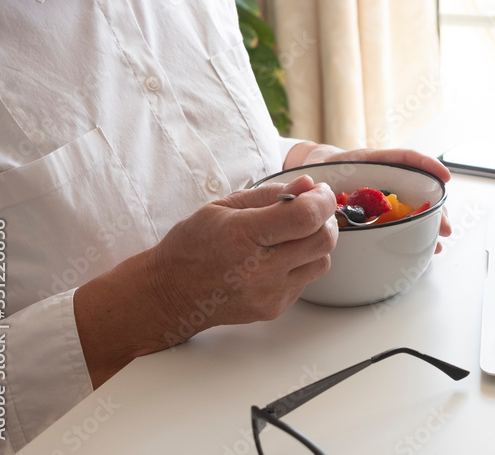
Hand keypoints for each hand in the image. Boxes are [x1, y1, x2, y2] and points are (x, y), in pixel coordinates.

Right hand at [74, 174, 337, 387]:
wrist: (169, 294)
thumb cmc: (192, 246)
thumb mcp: (224, 207)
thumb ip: (271, 194)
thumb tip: (308, 185)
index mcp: (243, 235)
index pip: (306, 217)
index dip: (322, 200)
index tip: (319, 192)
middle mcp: (259, 269)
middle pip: (324, 240)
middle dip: (325, 218)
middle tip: (312, 210)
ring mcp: (268, 293)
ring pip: (322, 261)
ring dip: (315, 243)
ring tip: (290, 235)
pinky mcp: (274, 308)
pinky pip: (306, 280)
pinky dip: (301, 264)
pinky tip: (276, 258)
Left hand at [286, 142, 452, 248]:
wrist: (314, 169)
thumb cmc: (320, 167)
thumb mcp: (318, 172)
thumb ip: (319, 184)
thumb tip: (320, 200)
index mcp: (371, 161)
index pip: (404, 158)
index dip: (426, 165)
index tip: (444, 176)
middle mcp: (384, 176)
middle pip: (417, 188)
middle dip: (435, 207)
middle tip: (444, 226)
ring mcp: (385, 192)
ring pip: (414, 205)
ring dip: (429, 222)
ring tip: (437, 241)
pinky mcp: (382, 207)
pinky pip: (402, 217)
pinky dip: (415, 229)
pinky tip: (424, 243)